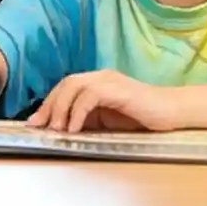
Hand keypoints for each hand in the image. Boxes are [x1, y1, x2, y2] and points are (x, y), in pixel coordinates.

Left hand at [27, 70, 176, 132]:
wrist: (171, 112)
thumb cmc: (142, 118)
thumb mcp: (107, 120)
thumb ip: (87, 119)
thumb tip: (61, 129)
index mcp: (98, 81)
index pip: (65, 86)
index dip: (48, 103)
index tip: (35, 122)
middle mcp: (101, 76)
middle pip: (66, 83)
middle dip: (49, 105)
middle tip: (39, 125)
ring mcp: (109, 80)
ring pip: (74, 86)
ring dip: (60, 108)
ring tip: (56, 129)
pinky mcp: (118, 89)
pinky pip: (90, 96)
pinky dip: (78, 112)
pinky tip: (74, 128)